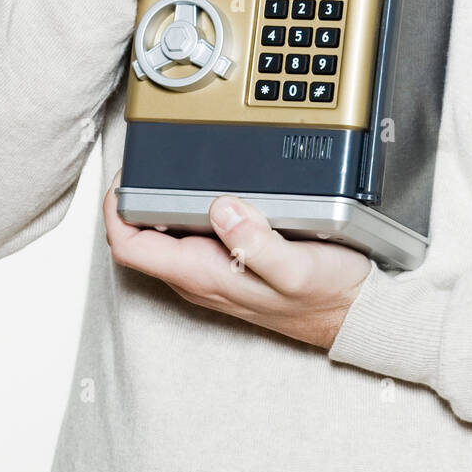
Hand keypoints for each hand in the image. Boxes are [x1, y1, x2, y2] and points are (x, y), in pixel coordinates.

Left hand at [103, 173, 371, 348]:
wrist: (355, 313)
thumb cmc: (328, 295)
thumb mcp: (297, 268)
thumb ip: (257, 242)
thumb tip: (221, 207)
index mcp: (203, 275)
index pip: (130, 247)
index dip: (116, 210)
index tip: (125, 175)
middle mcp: (200, 275)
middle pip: (142, 237)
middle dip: (136, 197)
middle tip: (147, 158)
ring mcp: (213, 270)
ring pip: (165, 234)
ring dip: (161, 201)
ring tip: (171, 164)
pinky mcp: (230, 261)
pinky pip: (193, 233)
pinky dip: (189, 207)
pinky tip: (210, 186)